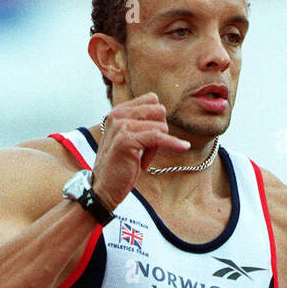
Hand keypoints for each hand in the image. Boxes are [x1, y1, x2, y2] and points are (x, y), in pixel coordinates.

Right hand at [91, 94, 190, 208]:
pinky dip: (173, 143)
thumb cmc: (118, 166)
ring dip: (157, 146)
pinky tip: (184, 147)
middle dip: (160, 130)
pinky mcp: (127, 141)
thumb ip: (138, 123)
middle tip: (148, 150)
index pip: (151, 99)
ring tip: (143, 160)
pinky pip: (159, 137)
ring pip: (160, 126)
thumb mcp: (126, 137)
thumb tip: (161, 114)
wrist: (103, 188)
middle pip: (158, 110)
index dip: (156, 118)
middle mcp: (118, 115)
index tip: (149, 138)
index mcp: (118, 111)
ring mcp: (122, 127)